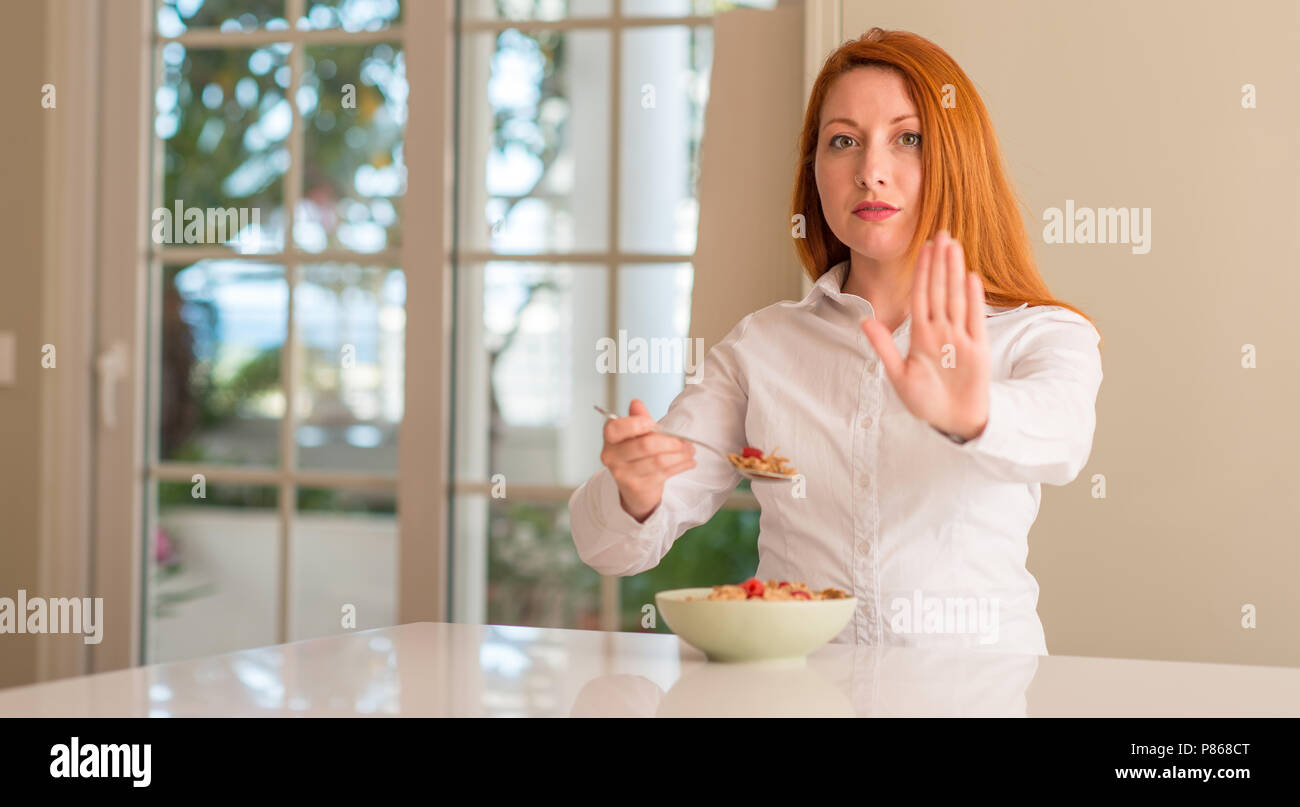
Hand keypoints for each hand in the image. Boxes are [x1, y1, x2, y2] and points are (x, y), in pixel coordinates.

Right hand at [600, 399, 695, 521]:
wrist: (634, 486)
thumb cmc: (636, 456)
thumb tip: (636, 403)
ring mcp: (623, 474)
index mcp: (611, 439)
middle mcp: (612, 457)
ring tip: (690, 450)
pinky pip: (664, 473)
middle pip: (645, 445)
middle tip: (684, 441)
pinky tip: (688, 462)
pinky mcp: (637, 487)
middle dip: (670, 442)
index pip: (616, 428)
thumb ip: (638, 418)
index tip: (653, 423)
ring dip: (679, 455)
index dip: (635, 424)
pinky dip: (680, 466)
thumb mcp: (636, 434)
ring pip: (658, 461)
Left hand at [859, 230, 990, 440]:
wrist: (952, 421)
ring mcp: (960, 337)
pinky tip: (970, 278)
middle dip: (940, 262)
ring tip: (954, 246)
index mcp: (921, 335)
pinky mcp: (977, 349)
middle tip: (941, 233)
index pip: (920, 296)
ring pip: (956, 297)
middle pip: (939, 290)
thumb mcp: (898, 375)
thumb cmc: (926, 400)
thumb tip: (864, 321)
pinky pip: (974, 319)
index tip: (923, 247)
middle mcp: (941, 331)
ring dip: (955, 272)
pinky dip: (972, 299)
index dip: (922, 272)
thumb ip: (884, 346)